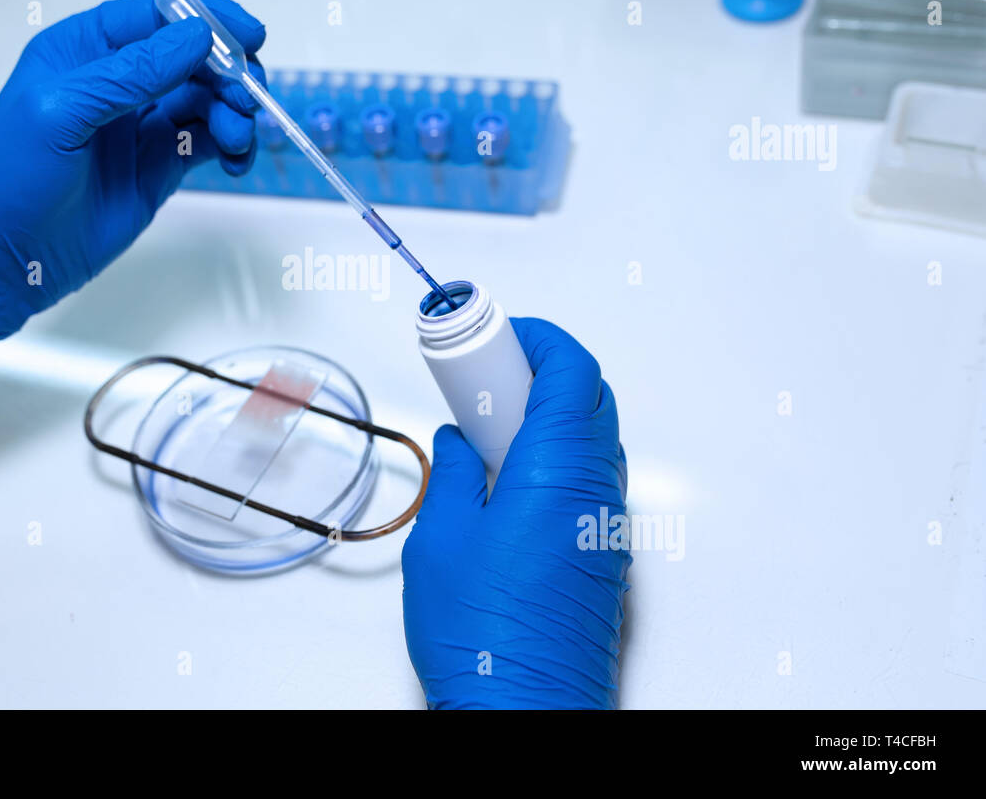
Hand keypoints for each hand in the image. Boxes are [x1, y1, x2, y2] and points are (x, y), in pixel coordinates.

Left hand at [0, 0, 266, 343]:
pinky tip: (237, 159)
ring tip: (237, 139)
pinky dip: (232, 144)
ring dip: (234, 111)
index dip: (208, 19)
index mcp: (84, 50)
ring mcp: (140, 124)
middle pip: (194, 55)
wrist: (0, 260)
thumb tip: (196, 37)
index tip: (249, 36)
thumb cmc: (9, 180)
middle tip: (249, 99)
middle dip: (229, 71)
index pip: (158, 14)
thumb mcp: (60, 113)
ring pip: (208, 98)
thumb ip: (129, 73)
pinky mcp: (157, 166)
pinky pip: (208, 140)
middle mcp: (117, 80)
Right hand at [402, 317, 630, 708]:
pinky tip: (505, 482)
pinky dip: (553, 456)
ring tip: (486, 430)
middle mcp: (595, 489)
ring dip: (546, 414)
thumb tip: (459, 444)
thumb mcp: (441, 539)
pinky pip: (587, 478)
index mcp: (558, 469)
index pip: (571, 369)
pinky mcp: (601, 554)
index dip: (537, 338)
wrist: (527, 710)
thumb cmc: (485, 636)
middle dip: (539, 369)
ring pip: (590, 436)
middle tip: (485, 377)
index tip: (495, 334)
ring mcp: (604, 523)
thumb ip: (454, 475)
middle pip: (588, 395)